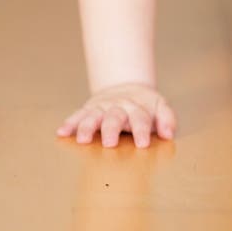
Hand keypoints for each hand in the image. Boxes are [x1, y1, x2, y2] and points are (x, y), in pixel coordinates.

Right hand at [55, 82, 176, 147]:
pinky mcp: (89, 109)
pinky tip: (62, 132)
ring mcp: (102, 107)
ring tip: (82, 140)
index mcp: (138, 108)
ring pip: (93, 116)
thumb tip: (169, 134)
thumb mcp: (160, 107)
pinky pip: (78, 115)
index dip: (142, 130)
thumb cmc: (145, 106)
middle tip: (110, 143)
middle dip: (111, 130)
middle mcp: (119, 107)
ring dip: (87, 127)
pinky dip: (70, 123)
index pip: (141, 118)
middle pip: (114, 117)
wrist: (127, 86)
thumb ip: (167, 119)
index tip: (143, 144)